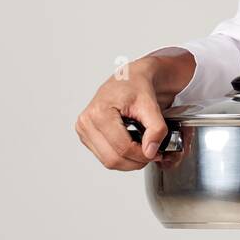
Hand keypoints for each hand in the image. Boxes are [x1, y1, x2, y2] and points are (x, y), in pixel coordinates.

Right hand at [75, 51, 191, 169]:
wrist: (129, 77)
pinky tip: (131, 145)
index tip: (156, 152)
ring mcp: (84, 130)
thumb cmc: (136, 85)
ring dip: (128, 161)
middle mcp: (87, 122)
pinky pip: (104, 156)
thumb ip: (156, 128)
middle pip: (112, 159)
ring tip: (143, 148)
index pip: (122, 147)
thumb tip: (151, 151)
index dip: (142, 155)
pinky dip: (120, 155)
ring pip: (107, 161)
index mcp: (99, 112)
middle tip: (152, 153)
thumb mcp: (151, 104)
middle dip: (135, 161)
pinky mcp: (86, 136)